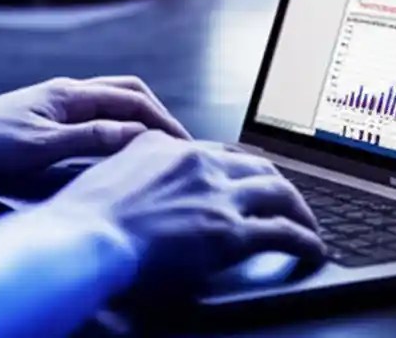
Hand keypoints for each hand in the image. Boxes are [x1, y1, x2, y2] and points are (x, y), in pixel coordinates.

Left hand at [0, 76, 190, 194]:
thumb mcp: (42, 147)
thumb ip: (91, 139)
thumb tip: (139, 135)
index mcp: (71, 95)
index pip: (134, 100)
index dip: (164, 122)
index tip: (186, 147)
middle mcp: (68, 93)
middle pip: (128, 94)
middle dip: (158, 116)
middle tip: (181, 146)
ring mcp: (57, 105)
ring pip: (112, 104)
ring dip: (139, 121)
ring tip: (158, 150)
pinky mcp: (46, 121)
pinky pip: (96, 118)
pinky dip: (118, 129)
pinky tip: (118, 153)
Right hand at [44, 131, 323, 289]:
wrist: (86, 238)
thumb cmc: (83, 217)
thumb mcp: (106, 171)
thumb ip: (132, 166)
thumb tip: (141, 178)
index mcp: (168, 146)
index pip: (217, 153)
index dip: (239, 169)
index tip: (247, 180)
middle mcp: (198, 162)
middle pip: (255, 165)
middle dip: (277, 183)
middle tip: (287, 199)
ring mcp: (217, 195)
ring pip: (278, 192)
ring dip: (299, 209)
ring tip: (308, 224)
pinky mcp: (229, 231)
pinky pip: (282, 232)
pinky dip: (304, 240)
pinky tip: (311, 249)